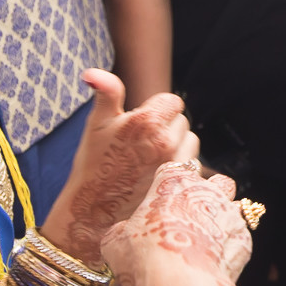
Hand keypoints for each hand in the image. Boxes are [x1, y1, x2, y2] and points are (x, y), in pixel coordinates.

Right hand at [40, 72, 195, 267]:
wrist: (93, 213)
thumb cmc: (93, 165)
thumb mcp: (96, 124)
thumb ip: (106, 93)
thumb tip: (92, 72)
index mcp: (147, 122)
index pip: (172, 101)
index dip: (157, 109)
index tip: (142, 123)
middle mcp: (166, 142)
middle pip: (182, 121)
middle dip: (167, 127)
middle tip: (142, 143)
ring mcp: (175, 165)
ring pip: (190, 142)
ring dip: (177, 146)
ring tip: (151, 158)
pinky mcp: (181, 185)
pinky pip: (193, 166)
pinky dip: (181, 167)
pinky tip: (159, 175)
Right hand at [102, 160, 251, 285]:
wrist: (180, 285)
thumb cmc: (143, 257)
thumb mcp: (115, 242)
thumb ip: (122, 231)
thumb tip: (121, 235)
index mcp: (172, 181)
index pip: (174, 169)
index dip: (168, 186)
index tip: (162, 203)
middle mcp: (205, 190)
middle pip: (212, 182)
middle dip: (204, 197)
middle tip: (187, 222)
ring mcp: (229, 213)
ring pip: (232, 206)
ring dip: (221, 220)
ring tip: (204, 243)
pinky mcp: (243, 240)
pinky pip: (238, 238)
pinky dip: (229, 248)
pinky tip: (213, 263)